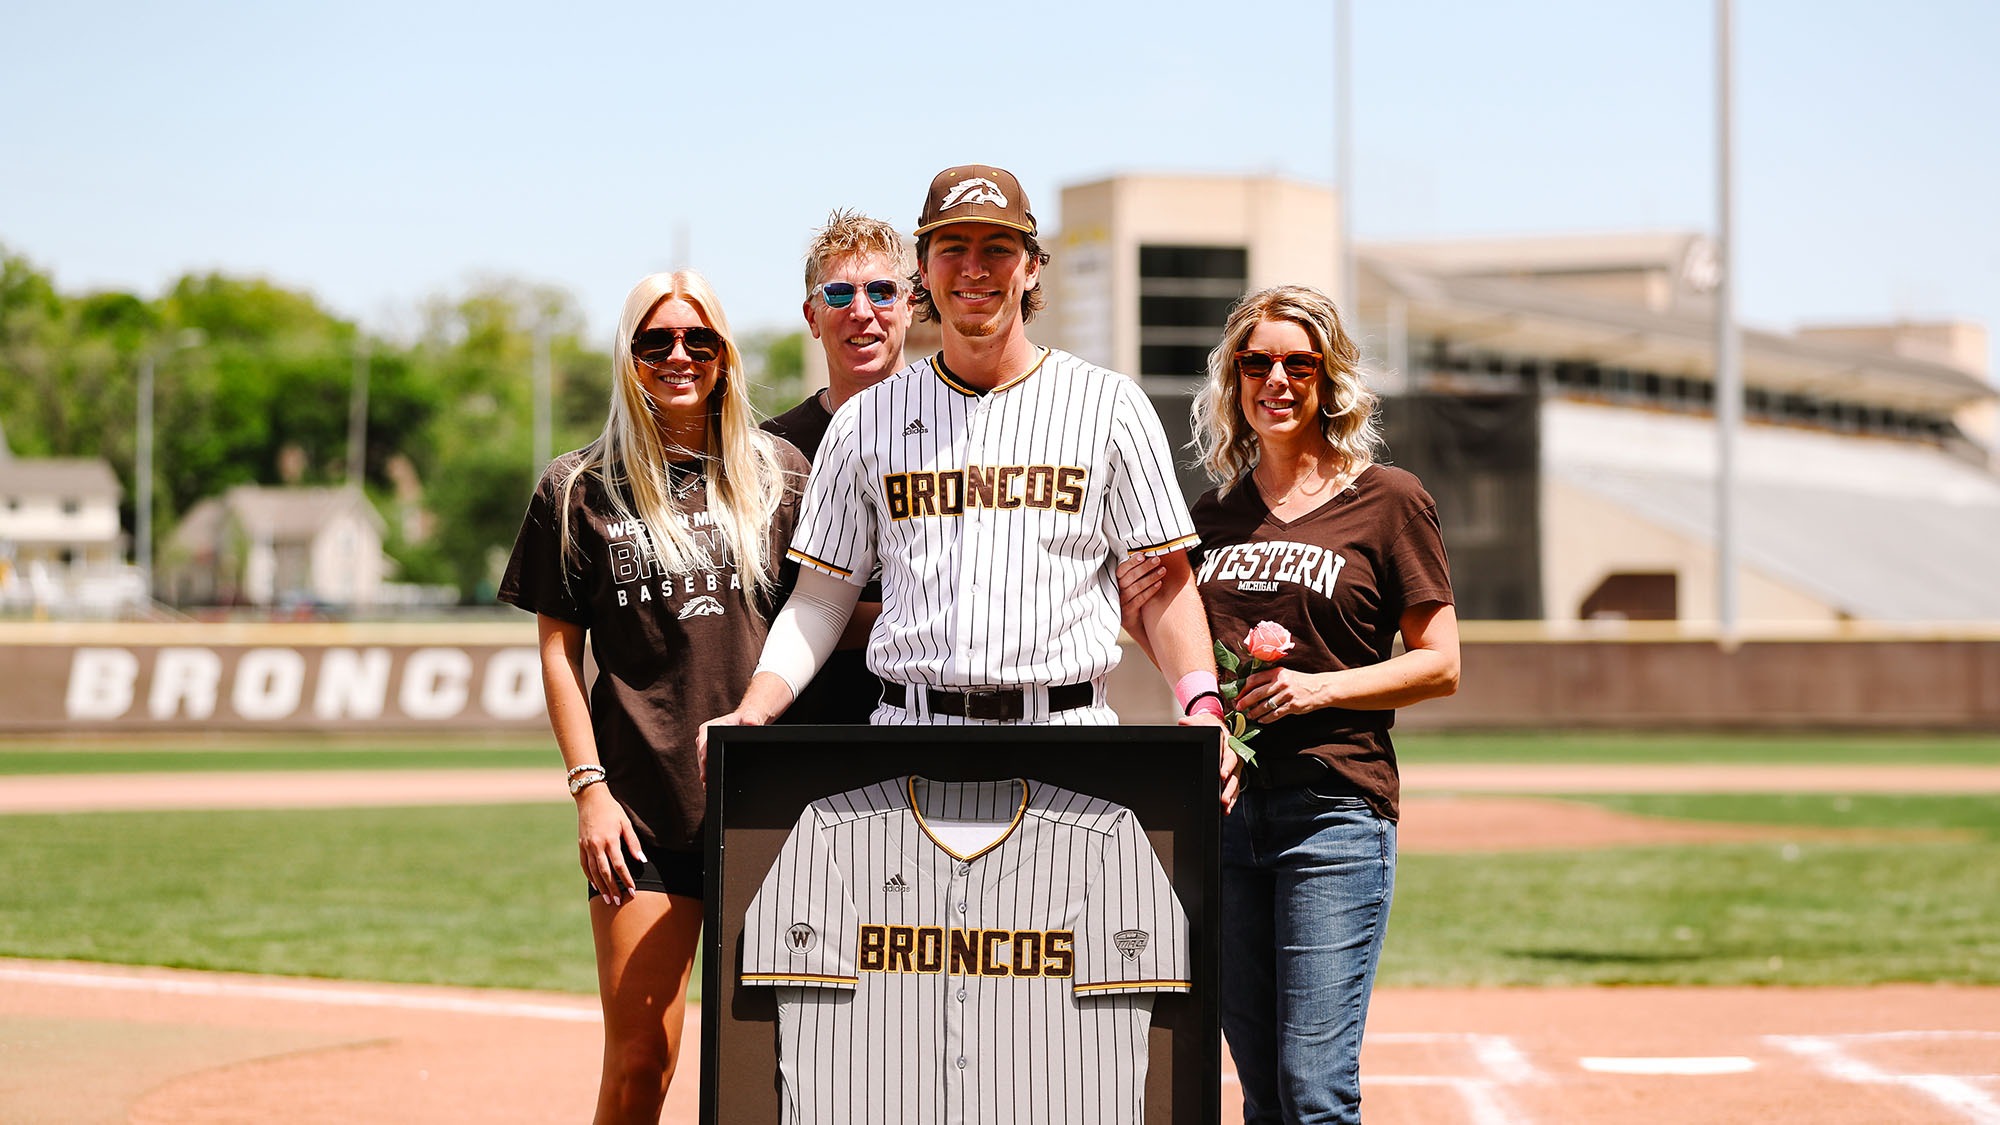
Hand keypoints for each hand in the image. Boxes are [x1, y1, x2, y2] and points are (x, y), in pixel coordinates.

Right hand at [576, 785, 644, 906]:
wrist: (590, 799)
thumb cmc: (612, 810)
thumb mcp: (625, 823)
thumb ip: (633, 843)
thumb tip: (641, 860)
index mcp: (609, 840)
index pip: (619, 865)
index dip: (626, 879)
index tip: (632, 891)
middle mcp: (596, 845)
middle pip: (605, 872)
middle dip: (613, 888)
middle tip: (618, 902)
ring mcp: (586, 847)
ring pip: (593, 872)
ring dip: (601, 887)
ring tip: (608, 899)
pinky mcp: (581, 846)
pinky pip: (584, 866)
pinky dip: (590, 877)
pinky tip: (596, 885)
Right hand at [697, 710, 756, 784]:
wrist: (748, 722)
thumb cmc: (748, 718)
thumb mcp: (751, 717)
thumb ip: (751, 719)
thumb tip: (751, 722)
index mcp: (709, 727)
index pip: (703, 741)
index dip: (704, 752)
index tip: (705, 761)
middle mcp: (705, 738)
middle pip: (702, 754)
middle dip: (704, 767)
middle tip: (706, 779)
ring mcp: (707, 748)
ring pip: (704, 763)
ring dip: (706, 773)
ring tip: (709, 785)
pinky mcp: (711, 756)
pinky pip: (709, 766)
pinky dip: (711, 775)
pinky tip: (712, 785)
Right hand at [1115, 555, 1165, 640]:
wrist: (1136, 626)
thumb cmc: (1135, 602)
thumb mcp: (1133, 587)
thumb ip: (1137, 573)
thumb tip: (1151, 555)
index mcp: (1115, 583)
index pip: (1120, 570)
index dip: (1131, 562)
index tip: (1142, 555)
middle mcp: (1116, 593)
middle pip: (1128, 577)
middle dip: (1144, 567)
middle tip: (1157, 560)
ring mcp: (1121, 604)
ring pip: (1134, 588)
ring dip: (1150, 578)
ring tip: (1163, 570)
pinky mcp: (1127, 614)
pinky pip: (1139, 600)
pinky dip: (1150, 591)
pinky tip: (1159, 585)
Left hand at [1177, 710, 1239, 813]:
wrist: (1213, 726)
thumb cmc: (1209, 725)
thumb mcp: (1201, 721)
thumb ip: (1192, 723)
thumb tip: (1184, 723)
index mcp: (1228, 744)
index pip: (1230, 756)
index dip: (1227, 766)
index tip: (1222, 774)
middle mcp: (1233, 757)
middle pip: (1234, 774)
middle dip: (1229, 788)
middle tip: (1223, 798)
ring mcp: (1232, 768)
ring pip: (1234, 784)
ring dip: (1230, 796)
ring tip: (1225, 807)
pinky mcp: (1229, 775)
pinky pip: (1232, 789)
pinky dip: (1230, 799)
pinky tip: (1225, 809)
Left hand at [1237, 667, 1329, 723]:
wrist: (1320, 688)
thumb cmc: (1299, 682)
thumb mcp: (1285, 674)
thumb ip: (1270, 678)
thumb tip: (1250, 689)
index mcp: (1277, 672)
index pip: (1254, 679)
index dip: (1243, 688)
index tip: (1237, 695)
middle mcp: (1281, 682)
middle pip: (1257, 693)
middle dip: (1245, 702)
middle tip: (1238, 707)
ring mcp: (1287, 694)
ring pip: (1265, 705)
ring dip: (1255, 712)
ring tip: (1250, 716)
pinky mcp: (1293, 705)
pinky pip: (1275, 714)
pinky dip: (1267, 718)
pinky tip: (1262, 720)